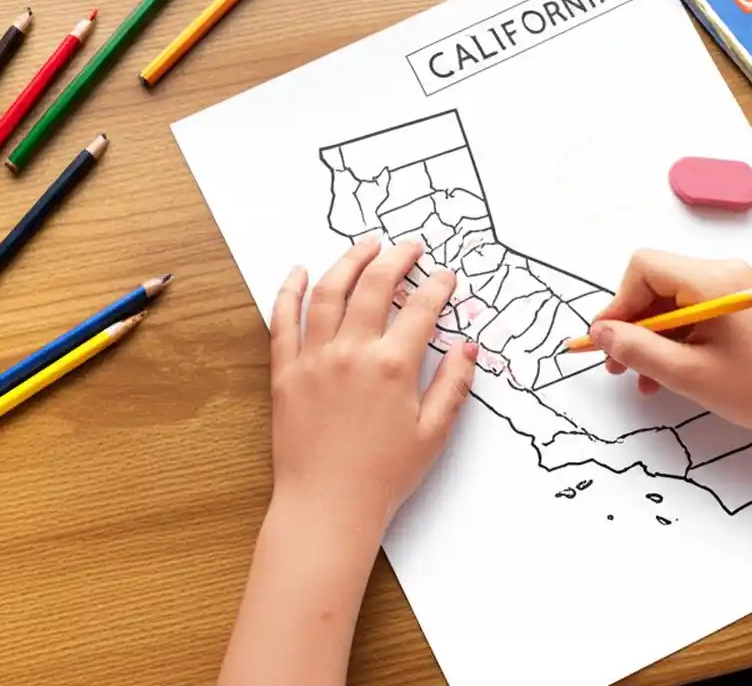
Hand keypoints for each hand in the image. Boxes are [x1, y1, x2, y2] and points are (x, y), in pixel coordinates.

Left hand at [268, 238, 477, 528]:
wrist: (327, 506)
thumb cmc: (383, 476)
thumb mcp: (433, 434)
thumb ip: (453, 386)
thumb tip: (468, 349)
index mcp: (393, 367)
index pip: (420, 310)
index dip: (437, 286)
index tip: (446, 276)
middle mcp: (352, 353)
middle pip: (374, 286)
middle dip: (396, 259)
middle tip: (409, 247)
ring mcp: (315, 359)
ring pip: (329, 292)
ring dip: (348, 261)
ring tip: (365, 245)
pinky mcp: (286, 373)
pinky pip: (283, 322)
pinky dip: (289, 291)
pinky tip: (299, 272)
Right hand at [591, 249, 751, 440]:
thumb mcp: (687, 373)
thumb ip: (637, 349)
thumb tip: (600, 333)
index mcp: (712, 280)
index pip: (644, 267)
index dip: (619, 303)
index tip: (606, 341)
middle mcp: (724, 273)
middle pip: (657, 282)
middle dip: (632, 323)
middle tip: (615, 365)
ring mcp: (735, 288)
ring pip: (673, 301)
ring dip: (652, 337)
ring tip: (641, 378)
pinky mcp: (742, 307)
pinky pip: (695, 312)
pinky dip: (675, 339)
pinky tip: (667, 374)